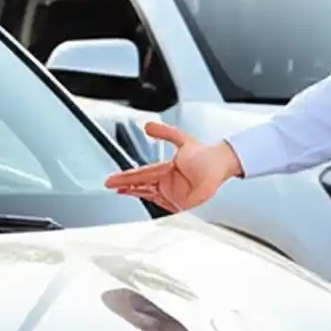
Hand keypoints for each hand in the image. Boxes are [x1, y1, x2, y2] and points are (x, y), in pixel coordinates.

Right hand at [103, 122, 242, 212]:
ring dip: (135, 192)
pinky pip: (162, 204)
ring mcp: (171, 193)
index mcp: (164, 169)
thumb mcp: (181, 139)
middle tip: (111, 184)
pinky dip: (151, 202)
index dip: (127, 175)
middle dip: (125, 184)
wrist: (219, 164)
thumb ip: (165, 133)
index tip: (114, 177)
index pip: (141, 172)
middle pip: (141, 184)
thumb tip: (147, 126)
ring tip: (121, 190)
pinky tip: (141, 199)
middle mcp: (165, 182)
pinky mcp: (179, 202)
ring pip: (148, 193)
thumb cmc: (204, 154)